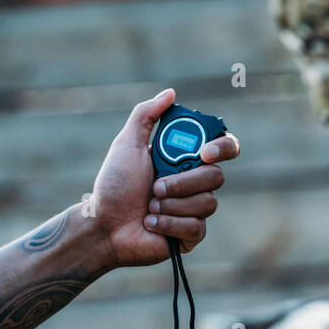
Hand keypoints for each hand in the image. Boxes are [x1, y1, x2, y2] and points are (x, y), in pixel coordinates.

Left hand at [91, 89, 241, 266]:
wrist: (103, 225)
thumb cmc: (114, 184)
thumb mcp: (126, 144)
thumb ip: (145, 115)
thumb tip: (170, 93)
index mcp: (187, 159)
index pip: (225, 147)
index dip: (223, 147)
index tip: (204, 153)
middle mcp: (196, 182)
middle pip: (217, 177)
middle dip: (182, 183)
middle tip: (155, 188)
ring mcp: (196, 209)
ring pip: (208, 203)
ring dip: (171, 205)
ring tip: (149, 208)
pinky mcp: (191, 234)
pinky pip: (197, 226)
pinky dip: (169, 224)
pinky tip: (151, 224)